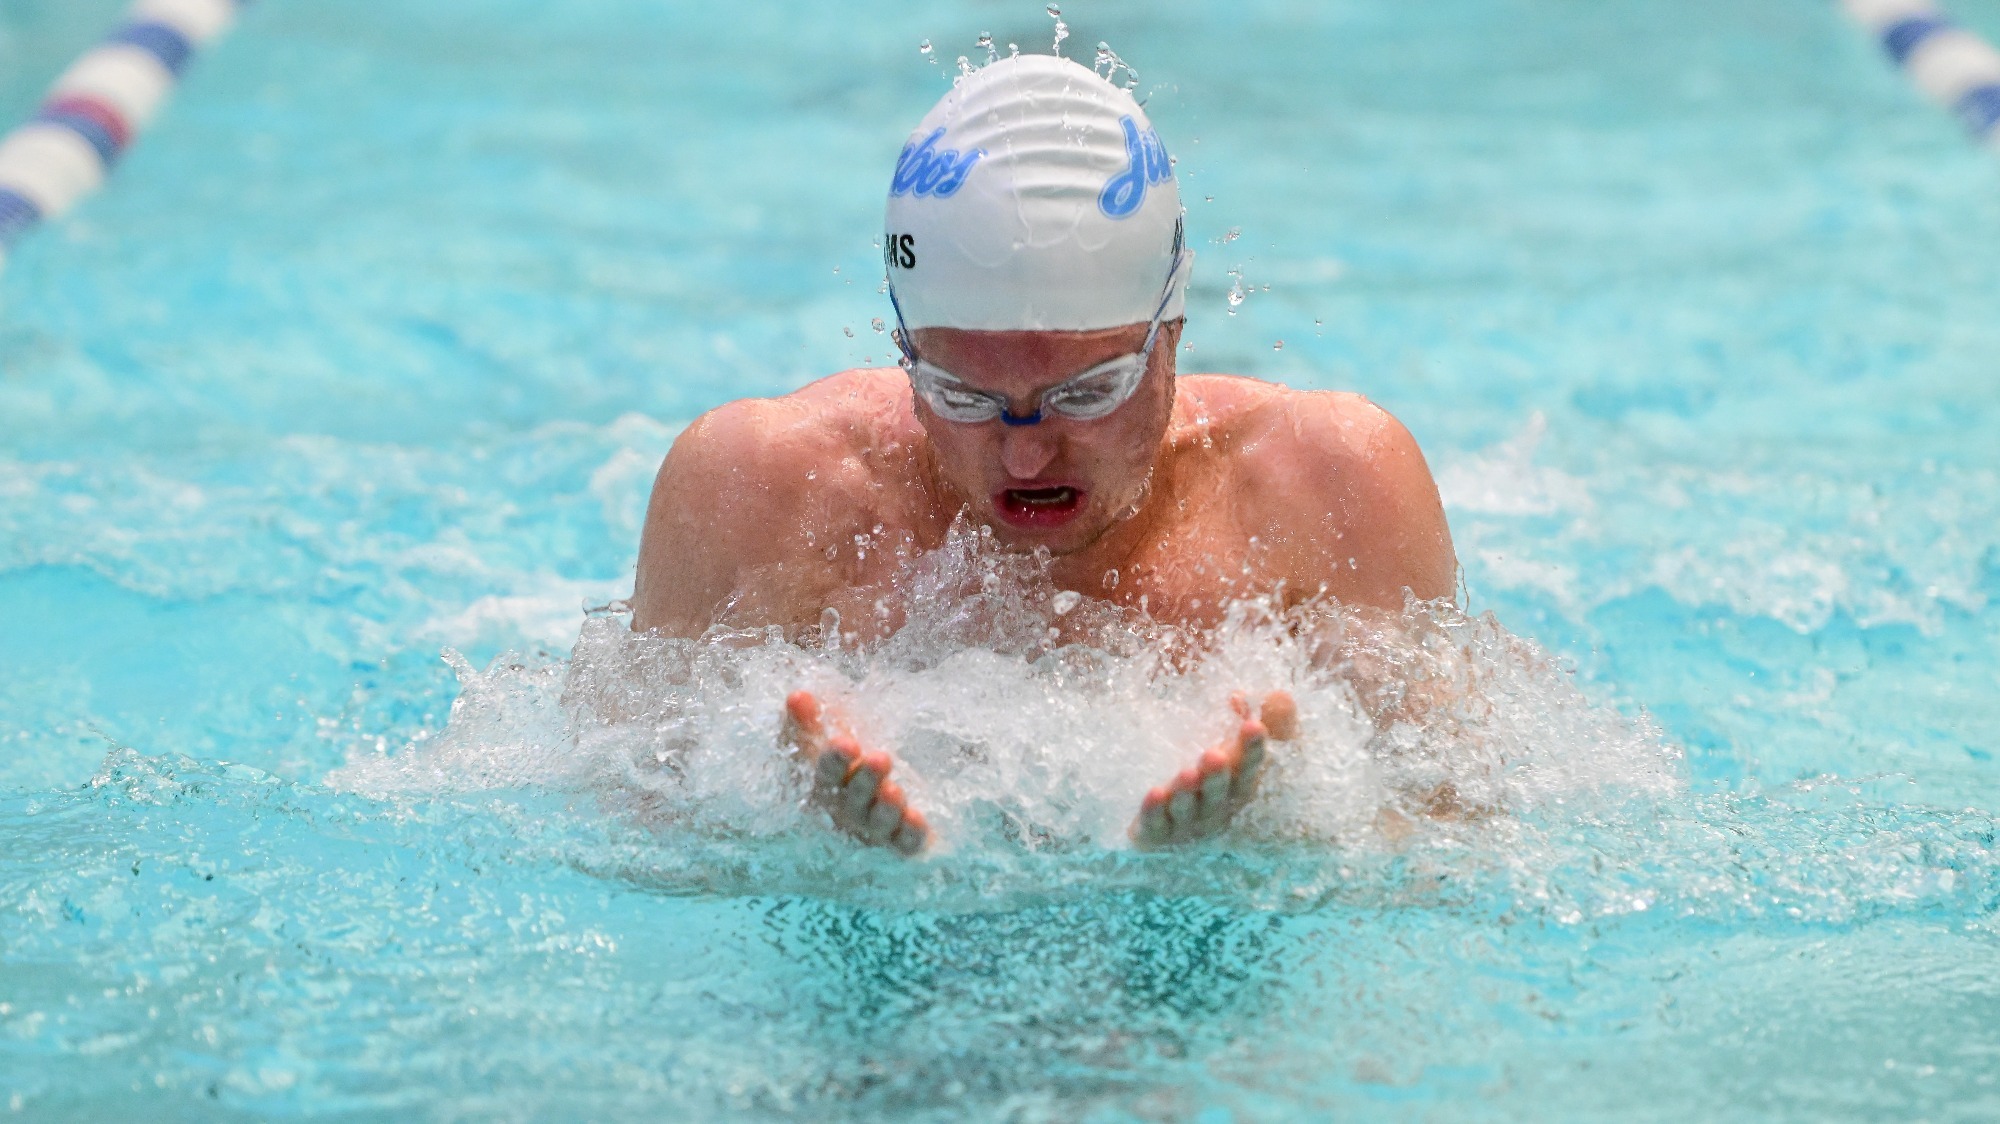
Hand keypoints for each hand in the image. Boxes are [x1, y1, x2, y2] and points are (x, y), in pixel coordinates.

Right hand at [782, 691, 929, 855]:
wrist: (878, 794)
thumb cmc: (846, 762)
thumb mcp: (828, 737)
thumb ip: (811, 719)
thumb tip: (796, 695)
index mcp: (827, 783)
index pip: (827, 771)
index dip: (835, 760)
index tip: (846, 742)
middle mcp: (848, 808)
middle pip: (854, 797)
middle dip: (866, 780)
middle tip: (881, 759)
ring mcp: (874, 826)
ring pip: (878, 822)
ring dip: (886, 809)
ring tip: (894, 791)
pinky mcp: (901, 839)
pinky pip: (904, 842)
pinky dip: (909, 835)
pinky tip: (917, 820)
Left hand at [1129, 690, 1296, 848]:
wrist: (1168, 825)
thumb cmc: (1209, 779)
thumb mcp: (1232, 747)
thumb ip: (1250, 720)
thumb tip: (1251, 695)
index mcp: (1236, 785)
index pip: (1248, 766)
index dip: (1252, 748)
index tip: (1253, 726)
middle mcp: (1216, 806)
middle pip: (1220, 793)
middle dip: (1218, 776)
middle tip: (1214, 755)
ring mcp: (1187, 822)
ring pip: (1188, 810)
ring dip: (1188, 794)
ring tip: (1187, 774)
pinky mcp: (1157, 831)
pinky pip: (1157, 824)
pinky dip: (1156, 812)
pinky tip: (1155, 794)